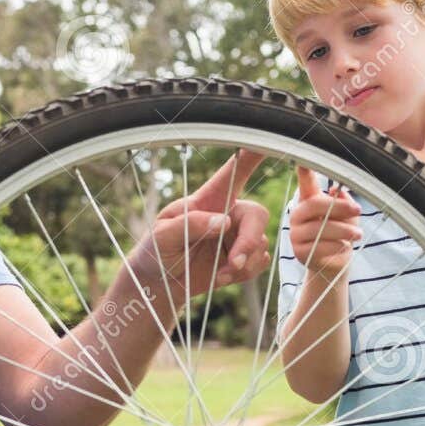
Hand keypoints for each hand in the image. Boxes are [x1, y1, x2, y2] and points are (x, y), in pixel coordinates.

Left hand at [137, 149, 269, 303]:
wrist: (160, 285)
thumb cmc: (156, 252)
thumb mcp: (162, 236)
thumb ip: (190, 226)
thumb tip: (224, 222)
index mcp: (208, 199)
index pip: (235, 170)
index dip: (254, 154)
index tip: (268, 140)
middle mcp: (228, 214)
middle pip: (257, 215)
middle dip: (249, 241)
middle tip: (235, 262)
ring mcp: (237, 236)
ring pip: (261, 244)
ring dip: (243, 263)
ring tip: (219, 274)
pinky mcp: (243, 258)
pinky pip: (261, 262)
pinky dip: (246, 274)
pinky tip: (224, 276)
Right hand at [290, 167, 361, 276]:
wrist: (334, 264)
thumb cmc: (340, 234)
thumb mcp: (347, 215)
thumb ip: (343, 202)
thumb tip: (335, 191)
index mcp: (309, 201)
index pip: (305, 183)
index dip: (304, 172)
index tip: (303, 161)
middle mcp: (298, 215)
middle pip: (314, 205)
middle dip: (339, 207)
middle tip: (358, 210)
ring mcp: (296, 233)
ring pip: (319, 228)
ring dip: (343, 230)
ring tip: (358, 234)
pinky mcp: (299, 251)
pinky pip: (318, 246)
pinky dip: (335, 246)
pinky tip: (344, 247)